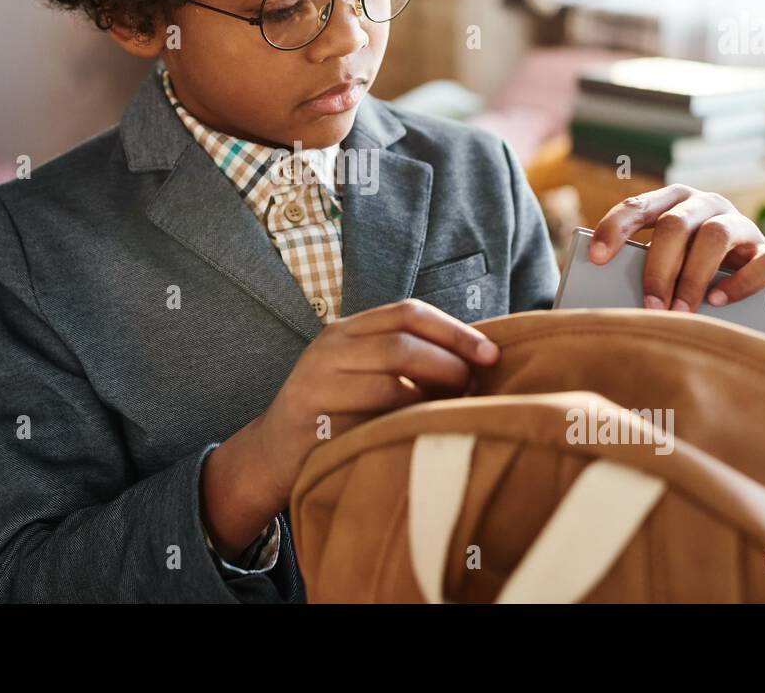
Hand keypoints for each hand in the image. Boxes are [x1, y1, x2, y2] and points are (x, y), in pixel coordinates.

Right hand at [253, 299, 499, 504]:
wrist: (273, 451)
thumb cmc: (334, 409)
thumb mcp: (359, 368)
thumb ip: (405, 356)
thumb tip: (478, 358)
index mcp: (345, 330)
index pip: (407, 314)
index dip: (455, 331)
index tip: (492, 353)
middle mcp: (327, 352)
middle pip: (401, 346)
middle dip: (449, 365)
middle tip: (475, 387)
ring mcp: (316, 389)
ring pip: (389, 387)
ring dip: (431, 401)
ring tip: (452, 412)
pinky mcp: (313, 428)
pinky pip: (371, 427)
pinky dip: (403, 430)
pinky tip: (419, 435)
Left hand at [588, 183, 764, 312]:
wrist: (738, 264)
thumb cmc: (684, 261)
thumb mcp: (659, 253)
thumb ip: (635, 260)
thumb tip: (603, 291)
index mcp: (673, 199)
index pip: (638, 206)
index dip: (615, 229)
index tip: (596, 258)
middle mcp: (707, 203)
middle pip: (676, 225)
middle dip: (659, 268)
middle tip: (650, 306)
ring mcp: (740, 223)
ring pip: (716, 236)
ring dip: (693, 277)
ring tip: (679, 312)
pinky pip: (761, 262)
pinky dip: (739, 283)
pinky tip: (716, 301)